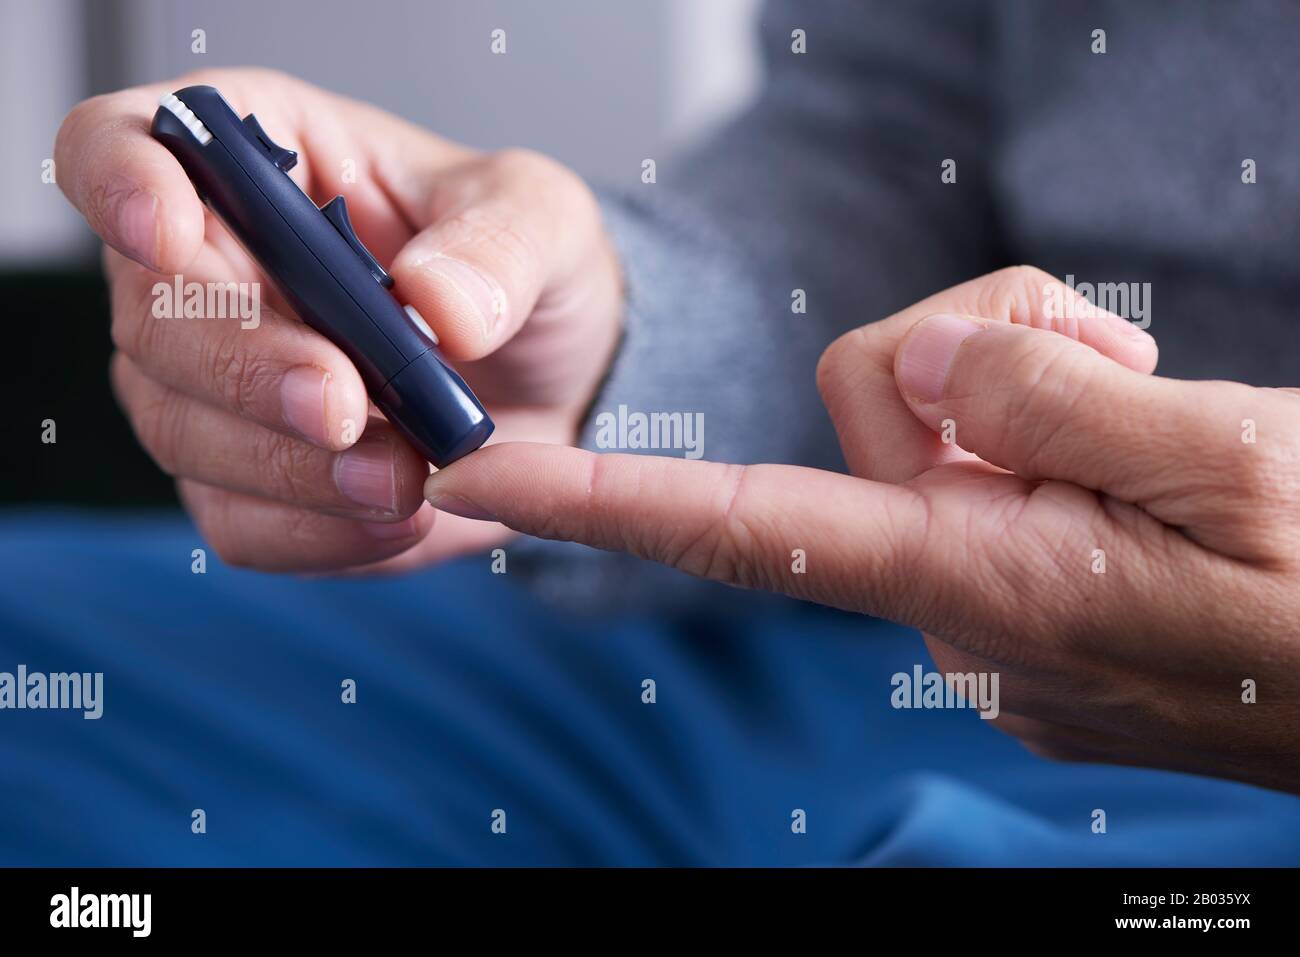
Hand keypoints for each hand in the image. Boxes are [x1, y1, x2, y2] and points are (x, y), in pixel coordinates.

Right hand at [57, 68, 621, 571]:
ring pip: (183, 430)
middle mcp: (212, 269)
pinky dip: (315, 531)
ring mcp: (213, 383)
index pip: (121, 143)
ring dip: (290, 466)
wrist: (556, 384)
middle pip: (149, 315)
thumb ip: (500, 246)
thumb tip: (431, 300)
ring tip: (403, 476)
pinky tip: (398, 516)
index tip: (170, 234)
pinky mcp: (246, 480)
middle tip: (344, 408)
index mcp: (263, 158)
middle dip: (244, 368)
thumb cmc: (525, 272)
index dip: (121, 182)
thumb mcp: (547, 222)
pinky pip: (236, 520)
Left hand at [423, 266, 1299, 792]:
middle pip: (867, 417)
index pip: (746, 530)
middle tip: (1119, 363)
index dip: (605, 500)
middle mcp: (951, 610)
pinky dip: (1036, 450)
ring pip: (924, 440)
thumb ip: (1047, 394)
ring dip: (1023, 394)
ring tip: (1147, 422)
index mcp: (984, 577)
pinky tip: (1128, 476)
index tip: (485, 479)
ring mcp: (976, 619)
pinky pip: (971, 487)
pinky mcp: (1007, 611)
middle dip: (974, 348)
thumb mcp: (1229, 454)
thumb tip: (919, 362)